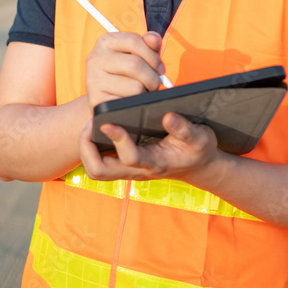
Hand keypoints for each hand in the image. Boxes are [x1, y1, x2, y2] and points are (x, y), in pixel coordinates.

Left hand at [78, 111, 222, 182]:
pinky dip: (93, 147)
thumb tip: (168, 116)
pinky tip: (99, 126)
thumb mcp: (200, 137)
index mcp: (155, 163)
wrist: (199, 165)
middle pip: (100, 171)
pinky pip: (101, 162)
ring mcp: (130, 169)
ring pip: (96, 169)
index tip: (108, 121)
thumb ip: (185, 129)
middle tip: (90, 123)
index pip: (129, 157)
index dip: (116, 139)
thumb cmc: (198, 149)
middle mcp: (138, 170)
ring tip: (91, 124)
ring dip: (87, 149)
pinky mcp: (126, 164)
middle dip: (88, 148)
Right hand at [85, 30, 165, 109]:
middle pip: (135, 64)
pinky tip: (131, 101)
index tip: (159, 68)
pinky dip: (135, 104)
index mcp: (106, 41)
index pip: (134, 41)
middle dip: (153, 77)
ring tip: (142, 92)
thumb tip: (154, 39)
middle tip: (155, 84)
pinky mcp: (97, 100)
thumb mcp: (136, 55)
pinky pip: (128, 103)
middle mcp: (96, 58)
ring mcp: (94, 80)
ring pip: (135, 87)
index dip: (153, 56)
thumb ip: (149, 44)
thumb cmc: (125, 74)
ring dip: (146, 93)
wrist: (105, 98)